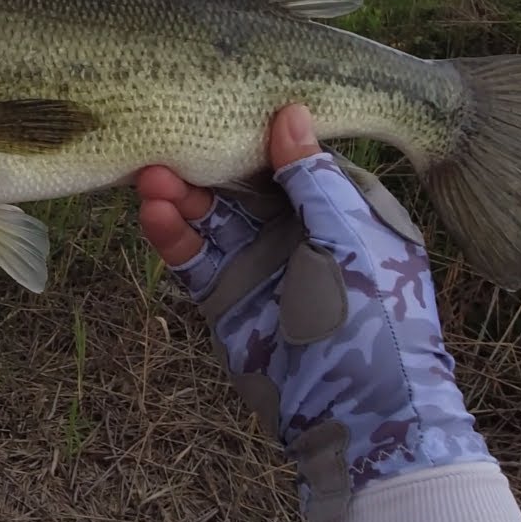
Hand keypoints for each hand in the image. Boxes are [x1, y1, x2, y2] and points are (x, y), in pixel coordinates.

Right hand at [136, 105, 491, 521]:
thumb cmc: (372, 323)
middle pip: (242, 181)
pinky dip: (173, 236)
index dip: (256, 131)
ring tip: (148, 178)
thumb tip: (290, 111)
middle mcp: (298, 229)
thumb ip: (314, 179)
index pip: (292, 155)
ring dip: (180, 195)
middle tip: (166, 141)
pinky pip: (194, 257)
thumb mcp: (348, 241)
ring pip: (210, 215)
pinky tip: (152, 215)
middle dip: (206, 162)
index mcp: (342, 208)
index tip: (219, 100)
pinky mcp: (226, 298)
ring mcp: (259, 263)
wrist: (358, 422)